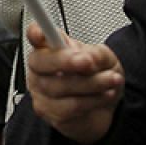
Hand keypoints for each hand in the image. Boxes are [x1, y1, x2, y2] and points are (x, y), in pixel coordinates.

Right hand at [24, 22, 123, 144]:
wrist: (105, 106)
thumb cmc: (98, 76)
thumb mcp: (104, 59)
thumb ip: (95, 54)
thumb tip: (87, 58)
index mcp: (49, 47)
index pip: (34, 35)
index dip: (34, 32)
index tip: (40, 34)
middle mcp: (39, 68)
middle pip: (40, 62)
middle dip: (65, 61)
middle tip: (88, 62)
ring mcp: (40, 91)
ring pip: (59, 87)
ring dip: (91, 84)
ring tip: (111, 80)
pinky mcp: (48, 112)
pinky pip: (69, 106)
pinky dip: (92, 100)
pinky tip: (104, 95)